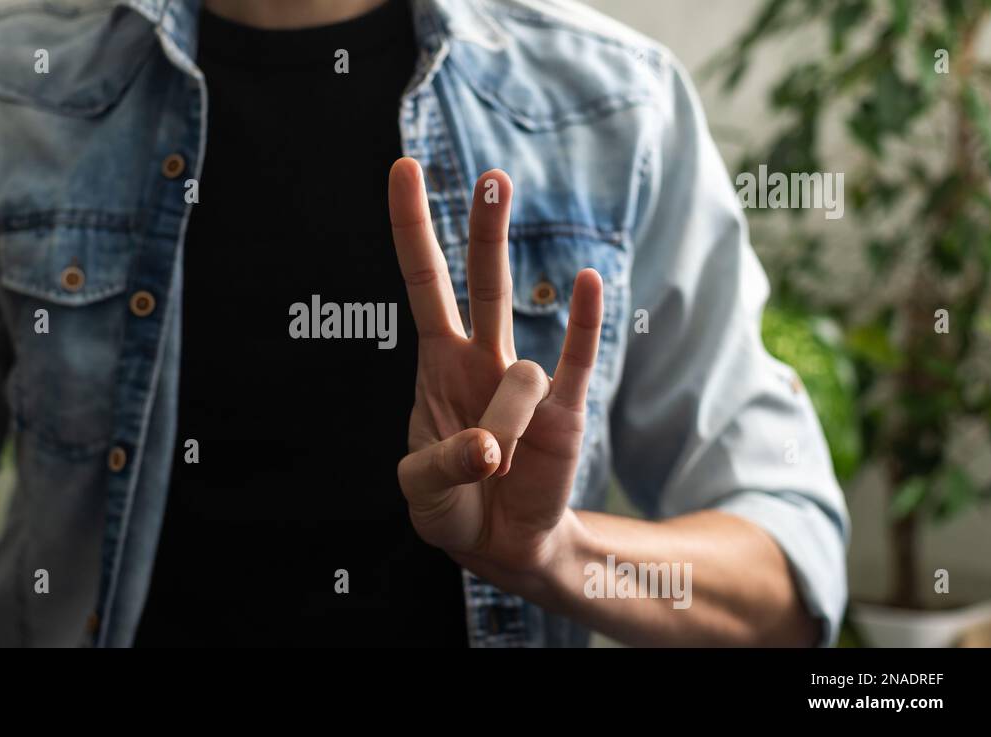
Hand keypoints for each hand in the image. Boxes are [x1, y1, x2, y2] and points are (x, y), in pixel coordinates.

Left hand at [388, 157, 602, 592]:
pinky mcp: (564, 411)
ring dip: (503, 428)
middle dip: (486, 231)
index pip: (423, 281)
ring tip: (496, 470)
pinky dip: (582, 322)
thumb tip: (492, 447)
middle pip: (483, 281)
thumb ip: (444, 465)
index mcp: (435, 363)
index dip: (412, 227)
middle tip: (494, 177)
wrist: (500, 543)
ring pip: (518, 376)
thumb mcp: (422, 490)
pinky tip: (586, 281)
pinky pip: (575, 359)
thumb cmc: (451, 504)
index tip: (404, 168)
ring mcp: (523, 381)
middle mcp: (480, 357)